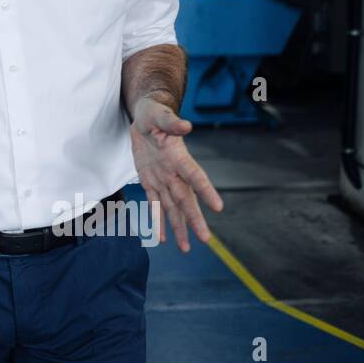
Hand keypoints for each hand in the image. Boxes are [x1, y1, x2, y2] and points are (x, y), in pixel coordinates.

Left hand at [130, 97, 223, 251]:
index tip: (219, 207)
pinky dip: (157, 221)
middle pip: (186, 199)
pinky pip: (154, 205)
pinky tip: (161, 238)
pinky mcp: (150, 182)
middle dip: (194, 219)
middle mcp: (174, 172)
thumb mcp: (160, 114)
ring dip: (179, 227)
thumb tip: (186, 125)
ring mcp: (163, 179)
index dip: (206, 190)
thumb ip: (172, 122)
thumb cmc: (155, 114)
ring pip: (172, 208)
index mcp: (179, 157)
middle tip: (206, 239)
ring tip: (186, 248)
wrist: (145, 118)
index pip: (195, 176)